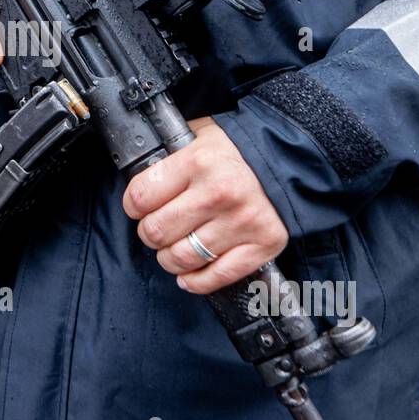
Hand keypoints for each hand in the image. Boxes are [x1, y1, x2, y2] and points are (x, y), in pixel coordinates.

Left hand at [122, 118, 287, 293]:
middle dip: (150, 234)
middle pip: (156, 233)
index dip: (132, 206)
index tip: (138, 208)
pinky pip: (215, 277)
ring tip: (175, 248)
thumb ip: (165, 157)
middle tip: (158, 228)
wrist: (285, 161)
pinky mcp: (262, 245)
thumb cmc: (233, 152)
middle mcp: (219, 193)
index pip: (140, 198)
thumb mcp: (195, 137)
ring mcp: (242, 222)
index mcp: (198, 162)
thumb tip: (135, 180)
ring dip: (170, 259)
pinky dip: (196, 282)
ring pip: (181, 259)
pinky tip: (189, 274)